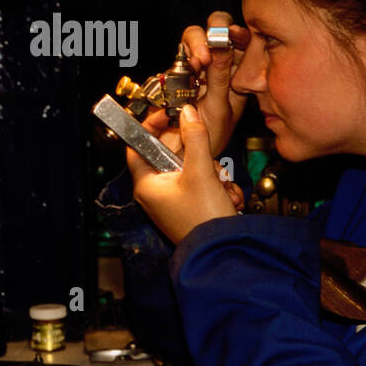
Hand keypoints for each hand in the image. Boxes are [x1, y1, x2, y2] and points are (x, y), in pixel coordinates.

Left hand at [129, 105, 240, 244]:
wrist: (223, 252)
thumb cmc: (203, 219)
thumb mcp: (201, 172)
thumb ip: (195, 138)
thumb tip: (188, 113)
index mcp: (147, 184)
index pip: (137, 145)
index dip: (152, 126)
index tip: (169, 115)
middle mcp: (155, 194)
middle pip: (173, 157)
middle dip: (200, 158)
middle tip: (211, 165)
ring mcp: (173, 203)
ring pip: (192, 171)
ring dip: (213, 175)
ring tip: (223, 188)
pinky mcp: (188, 209)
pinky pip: (202, 187)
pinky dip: (217, 189)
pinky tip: (227, 199)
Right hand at [181, 12, 251, 157]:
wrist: (181, 155)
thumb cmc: (207, 139)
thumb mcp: (220, 109)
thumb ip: (219, 79)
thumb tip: (220, 49)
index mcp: (237, 72)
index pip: (241, 39)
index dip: (238, 32)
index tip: (235, 36)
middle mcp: (217, 65)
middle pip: (215, 29)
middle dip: (214, 31)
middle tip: (213, 47)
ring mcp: (194, 67)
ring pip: (193, 37)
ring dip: (197, 42)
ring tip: (199, 61)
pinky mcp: (174, 73)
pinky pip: (177, 56)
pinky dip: (182, 58)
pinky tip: (189, 69)